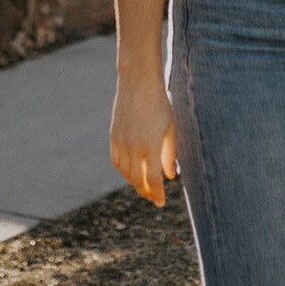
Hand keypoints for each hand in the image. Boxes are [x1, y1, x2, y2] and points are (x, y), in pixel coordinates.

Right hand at [110, 74, 177, 207]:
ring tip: (144, 185)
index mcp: (150, 145)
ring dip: (135, 182)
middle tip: (153, 197)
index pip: (152, 180)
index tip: (161, 202)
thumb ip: (170, 154)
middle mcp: (133, 147)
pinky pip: (116, 161)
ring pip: (125, 173)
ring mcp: (121, 142)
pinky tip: (132, 171)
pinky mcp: (113, 137)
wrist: (138, 83)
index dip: (157, 194)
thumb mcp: (170, 128)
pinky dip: (124, 171)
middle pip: (137, 180)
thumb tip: (171, 175)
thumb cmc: (160, 104)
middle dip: (146, 192)